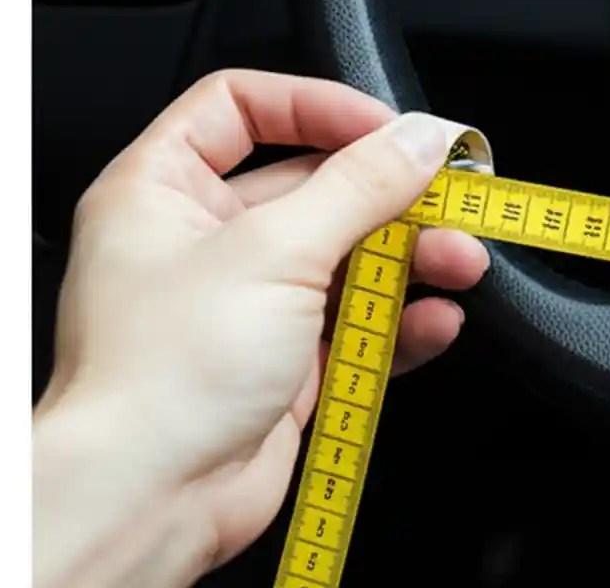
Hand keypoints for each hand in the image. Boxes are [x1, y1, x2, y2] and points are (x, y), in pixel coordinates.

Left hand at [32, 70, 489, 586]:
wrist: (150, 500)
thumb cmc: (160, 377)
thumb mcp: (274, 252)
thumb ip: (360, 187)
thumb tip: (418, 139)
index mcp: (162, 190)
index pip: (242, 108)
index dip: (316, 108)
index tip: (386, 127)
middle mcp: (204, 242)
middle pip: (314, 186)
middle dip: (390, 194)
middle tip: (450, 195)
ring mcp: (249, 305)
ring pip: (347, 259)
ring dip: (410, 258)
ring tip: (459, 261)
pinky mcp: (287, 363)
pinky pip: (359, 326)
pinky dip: (402, 322)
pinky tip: (435, 320)